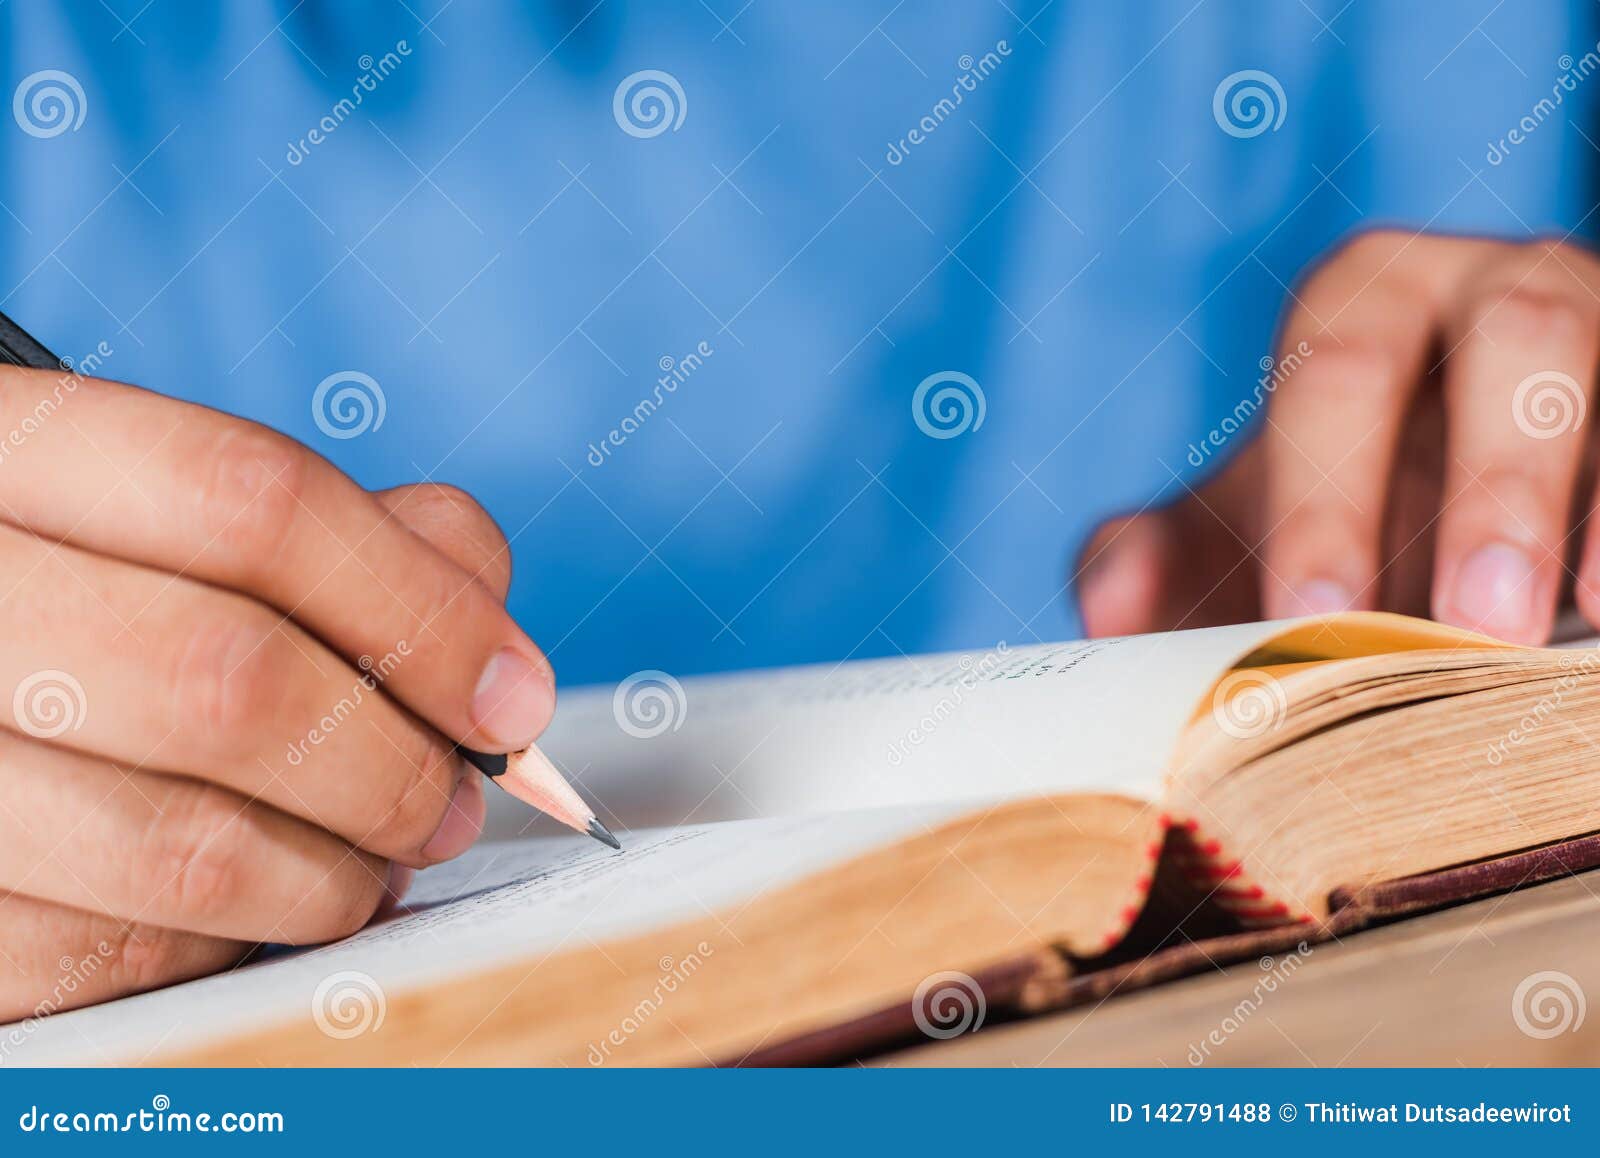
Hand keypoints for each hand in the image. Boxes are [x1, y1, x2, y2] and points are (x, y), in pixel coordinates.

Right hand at [0, 369, 551, 1019]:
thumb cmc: (108, 603)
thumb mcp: (203, 525)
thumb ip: (368, 543)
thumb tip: (498, 662)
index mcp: (20, 455)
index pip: (255, 504)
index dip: (422, 608)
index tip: (515, 698)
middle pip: (233, 681)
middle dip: (397, 765)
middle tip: (459, 804)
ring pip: (188, 848)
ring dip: (338, 874)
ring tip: (379, 861)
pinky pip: (124, 956)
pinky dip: (236, 942)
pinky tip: (262, 903)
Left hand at [1077, 229, 1599, 645]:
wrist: (1459, 498)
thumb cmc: (1339, 503)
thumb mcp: (1248, 521)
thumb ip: (1164, 552)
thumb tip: (1107, 603)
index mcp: (1365, 301)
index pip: (1337, 369)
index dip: (1324, 493)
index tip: (1311, 611)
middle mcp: (1498, 287)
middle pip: (1517, 340)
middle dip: (1499, 485)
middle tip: (1474, 625)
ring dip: (1598, 503)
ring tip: (1583, 624)